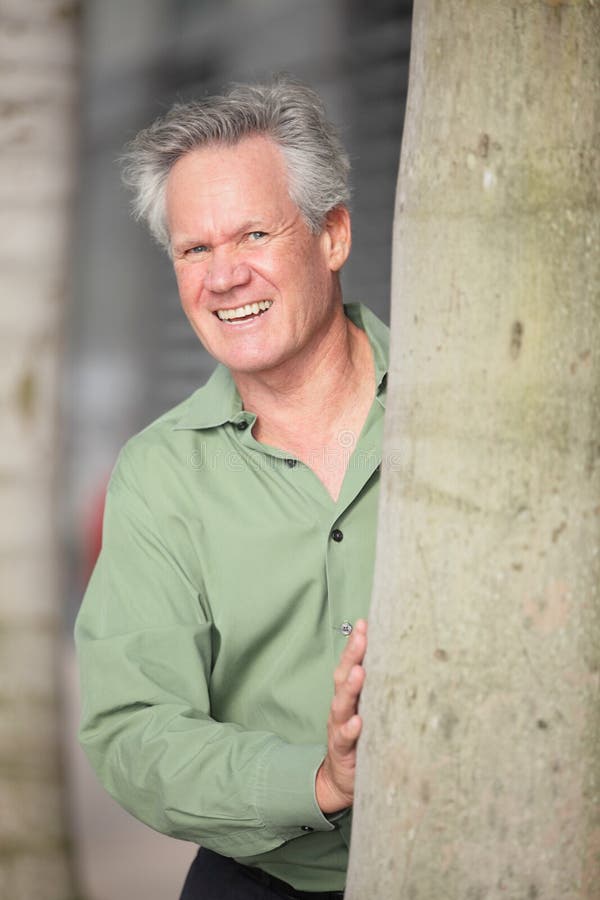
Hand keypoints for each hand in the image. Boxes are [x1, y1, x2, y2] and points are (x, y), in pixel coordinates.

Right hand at [316, 619, 366, 813]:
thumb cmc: (362, 739)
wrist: (341, 780)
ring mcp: (339, 727)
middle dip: (352, 655)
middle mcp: (343, 707)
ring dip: (350, 687)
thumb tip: (410, 663)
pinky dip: (350, 729)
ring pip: (341, 704)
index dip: (356, 643)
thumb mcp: (371, 710)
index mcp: (351, 695)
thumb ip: (382, 689)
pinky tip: (357, 722)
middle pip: (343, 676)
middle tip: (361, 636)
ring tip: (359, 672)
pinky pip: (344, 738)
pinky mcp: (342, 750)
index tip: (364, 622)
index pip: (351, 663)